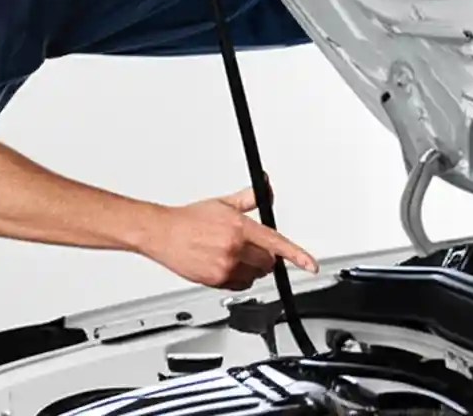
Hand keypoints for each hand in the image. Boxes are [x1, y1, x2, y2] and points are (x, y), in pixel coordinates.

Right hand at [136, 186, 318, 290]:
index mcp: (239, 226)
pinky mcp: (216, 280)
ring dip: (251, 268)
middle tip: (249, 248)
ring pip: (255, 275)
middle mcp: (234, 247)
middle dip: (264, 256)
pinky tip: (224, 265)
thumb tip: (265, 187)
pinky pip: (240, 285)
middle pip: (268, 262)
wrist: (162, 233)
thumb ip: (249, 198)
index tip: (311, 265)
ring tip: (231, 256)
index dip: (297, 256)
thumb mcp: (222, 204)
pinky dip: (238, 278)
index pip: (276, 243)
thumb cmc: (188, 220)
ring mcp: (225, 266)